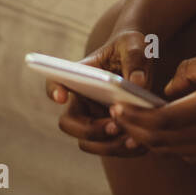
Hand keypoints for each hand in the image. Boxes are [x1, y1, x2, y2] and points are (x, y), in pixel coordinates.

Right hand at [45, 28, 153, 157]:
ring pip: (88, 142)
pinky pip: (109, 147)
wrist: (140, 58)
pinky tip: (141, 143)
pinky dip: (123, 150)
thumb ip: (135, 59)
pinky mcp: (110, 130)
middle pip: (69, 123)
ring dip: (108, 146)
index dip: (54, 90)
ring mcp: (93, 117)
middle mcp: (81, 100)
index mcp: (80, 75)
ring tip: (132, 139)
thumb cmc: (130, 47)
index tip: (62, 96)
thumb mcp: (134, 45)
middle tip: (114, 126)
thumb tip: (137, 82)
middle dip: (89, 129)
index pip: (56, 82)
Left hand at [106, 51, 195, 165]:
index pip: (159, 121)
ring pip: (170, 152)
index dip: (134, 117)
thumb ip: (189, 71)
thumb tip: (168, 90)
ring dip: (148, 140)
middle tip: (116, 116)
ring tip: (132, 125)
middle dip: (133, 129)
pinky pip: (186, 155)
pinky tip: (162, 133)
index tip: (115, 107)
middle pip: (159, 141)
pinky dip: (168, 146)